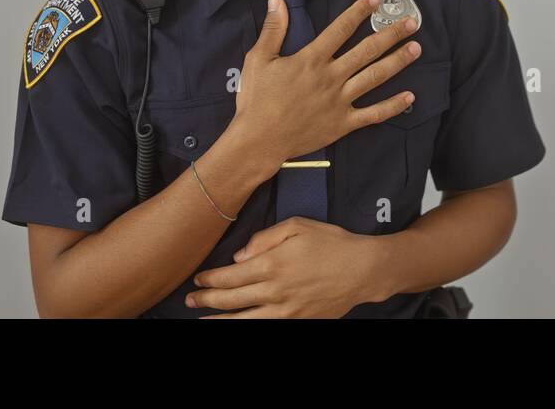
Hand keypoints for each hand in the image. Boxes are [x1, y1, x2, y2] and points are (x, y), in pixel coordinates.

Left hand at [185, 217, 386, 317]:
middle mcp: (274, 291)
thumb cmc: (331, 243)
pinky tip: (238, 326)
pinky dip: (248, 328)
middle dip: (206, 302)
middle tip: (191, 301)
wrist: (363, 270)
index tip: (198, 280)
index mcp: (271, 264)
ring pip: (243, 321)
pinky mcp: (297, 321)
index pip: (230, 276)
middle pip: (230, 301)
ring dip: (219, 322)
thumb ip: (264, 239)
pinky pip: (266, 327)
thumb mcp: (297, 226)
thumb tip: (240, 256)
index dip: (210, 280)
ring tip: (201, 322)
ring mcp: (286, 311)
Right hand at [231, 0, 420, 165]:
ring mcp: (340, 101)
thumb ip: (273, 29)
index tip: (376, 0)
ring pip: (375, 77)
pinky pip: (373, 114)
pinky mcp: (343, 123)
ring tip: (416, 49)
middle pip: (367, 51)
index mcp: (311, 59)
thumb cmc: (256, 100)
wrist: (259, 141)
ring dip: (397, 62)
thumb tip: (276, 0)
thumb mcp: (258, 59)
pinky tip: (410, 97)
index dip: (359, 12)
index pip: (340, 29)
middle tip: (412, 22)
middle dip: (391, 34)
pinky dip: (393, 106)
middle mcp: (331, 77)